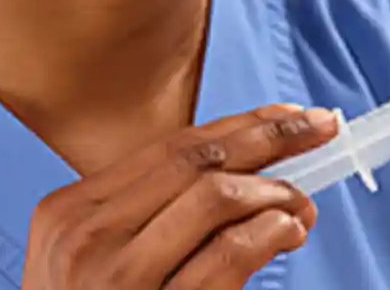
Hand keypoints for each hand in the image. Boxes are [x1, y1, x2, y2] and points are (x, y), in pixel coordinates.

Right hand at [21, 105, 337, 289]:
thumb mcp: (97, 258)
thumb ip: (154, 212)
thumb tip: (254, 169)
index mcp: (68, 212)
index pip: (171, 148)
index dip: (241, 125)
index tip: (289, 115)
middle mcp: (87, 237)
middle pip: (199, 162)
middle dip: (271, 137)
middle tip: (321, 127)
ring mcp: (118, 278)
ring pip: (216, 196)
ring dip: (275, 191)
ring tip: (301, 203)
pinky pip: (228, 254)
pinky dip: (269, 232)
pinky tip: (287, 231)